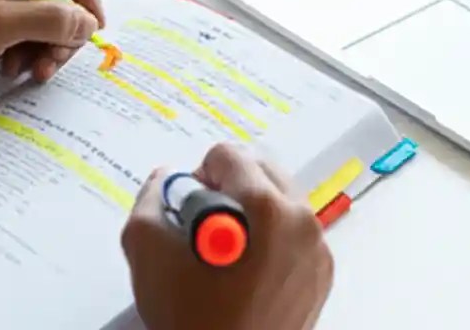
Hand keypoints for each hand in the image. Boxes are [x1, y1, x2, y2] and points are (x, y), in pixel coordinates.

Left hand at [0, 0, 104, 102]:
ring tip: (35, 71)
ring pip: (49, 12)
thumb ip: (50, 19)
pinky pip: (29, 29)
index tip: (87, 24)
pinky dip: (31, 50)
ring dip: (49, 44)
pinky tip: (15, 70)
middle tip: (57, 58)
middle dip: (65, 25)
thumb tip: (87, 22)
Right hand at [122, 143, 333, 329]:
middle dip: (229, 188)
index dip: (198, 177)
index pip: (228, 156)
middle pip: (261, 171)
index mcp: (267, 208)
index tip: (188, 211)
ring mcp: (318, 250)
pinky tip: (244, 271)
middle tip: (204, 228)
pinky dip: (269, 240)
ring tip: (224, 252)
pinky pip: (294, 234)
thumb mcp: (147, 252)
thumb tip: (167, 181)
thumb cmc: (193, 320)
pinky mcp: (322, 275)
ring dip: (250, 212)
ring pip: (280, 201)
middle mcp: (303, 222)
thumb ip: (150, 201)